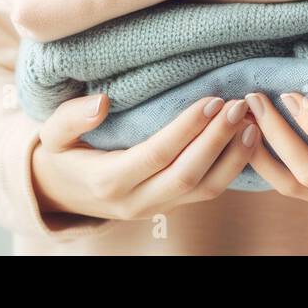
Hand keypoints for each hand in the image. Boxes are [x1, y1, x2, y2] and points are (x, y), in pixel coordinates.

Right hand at [31, 93, 259, 220]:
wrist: (67, 193)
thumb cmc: (64, 155)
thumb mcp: (53, 135)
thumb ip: (71, 117)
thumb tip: (101, 102)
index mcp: (108, 181)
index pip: (157, 154)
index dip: (187, 129)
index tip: (212, 100)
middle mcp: (137, 201)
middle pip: (188, 174)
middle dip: (218, 140)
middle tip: (241, 106)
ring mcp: (159, 207)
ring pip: (206, 189)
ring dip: (234, 156)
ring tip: (254, 123)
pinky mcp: (175, 205)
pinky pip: (210, 190)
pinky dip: (234, 166)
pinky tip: (249, 138)